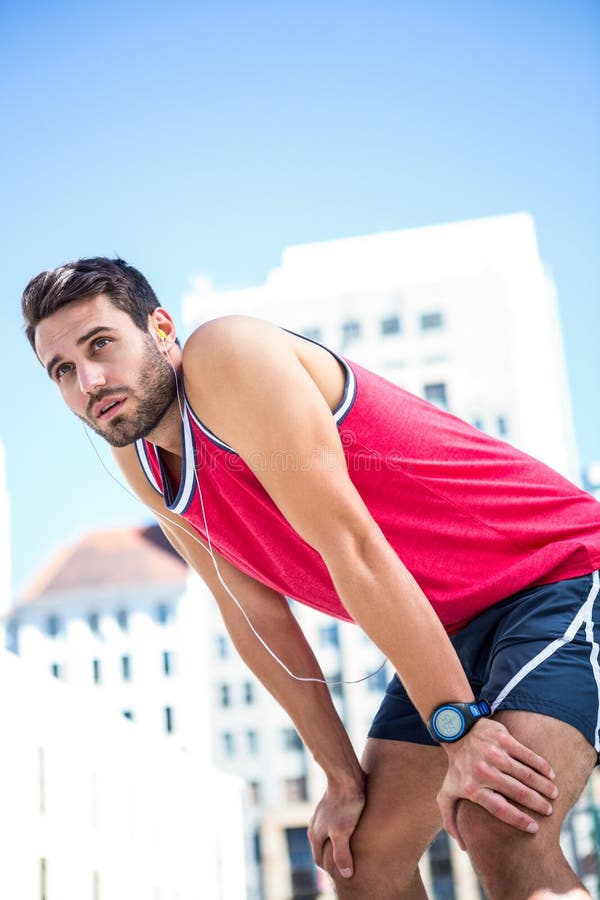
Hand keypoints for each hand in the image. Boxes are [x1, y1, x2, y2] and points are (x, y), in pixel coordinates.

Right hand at [308, 775, 365, 879]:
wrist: (345, 777)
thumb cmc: (344, 805)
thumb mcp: (342, 833)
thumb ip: (342, 854)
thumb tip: (346, 874)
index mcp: (315, 835)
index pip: (319, 860)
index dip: (331, 869)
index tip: (344, 872)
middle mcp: (315, 825)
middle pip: (323, 848)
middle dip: (333, 857)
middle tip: (349, 862)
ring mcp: (322, 815)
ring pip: (328, 835)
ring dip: (337, 843)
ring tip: (352, 847)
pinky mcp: (331, 806)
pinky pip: (333, 824)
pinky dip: (341, 831)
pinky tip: (352, 829)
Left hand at [437, 718, 557, 848]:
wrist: (456, 730)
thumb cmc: (456, 768)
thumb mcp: (446, 793)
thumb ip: (450, 819)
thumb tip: (464, 847)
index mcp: (472, 787)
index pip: (500, 809)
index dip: (519, 820)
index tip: (534, 828)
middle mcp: (484, 771)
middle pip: (518, 792)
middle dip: (537, 804)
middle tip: (548, 810)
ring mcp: (494, 754)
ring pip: (526, 774)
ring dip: (543, 786)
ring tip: (553, 794)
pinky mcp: (503, 739)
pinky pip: (527, 754)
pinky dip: (541, 765)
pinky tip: (551, 774)